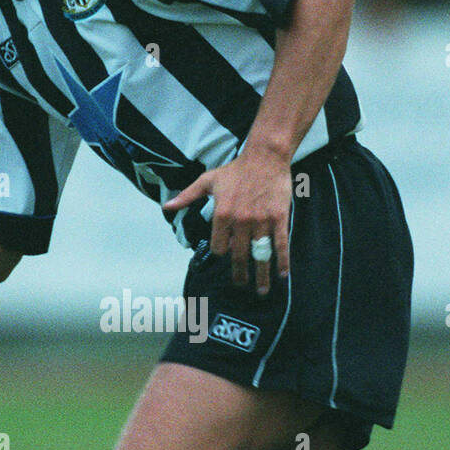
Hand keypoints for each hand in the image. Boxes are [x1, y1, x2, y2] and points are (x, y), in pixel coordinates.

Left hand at [165, 145, 291, 294]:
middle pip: (238, 256)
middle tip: (240, 286)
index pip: (219, 247)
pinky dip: (282, 262)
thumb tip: (167, 206)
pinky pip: (280, 245)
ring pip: (259, 255)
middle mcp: (240, 221)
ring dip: (260, 276)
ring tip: (260, 291)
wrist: (264, 158)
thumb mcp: (207, 181)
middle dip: (239, 275)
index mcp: (221, 214)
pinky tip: (282, 275)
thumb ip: (187, 196)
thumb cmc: (235, 169)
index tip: (226, 257)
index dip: (222, 254)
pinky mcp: (278, 218)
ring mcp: (261, 221)